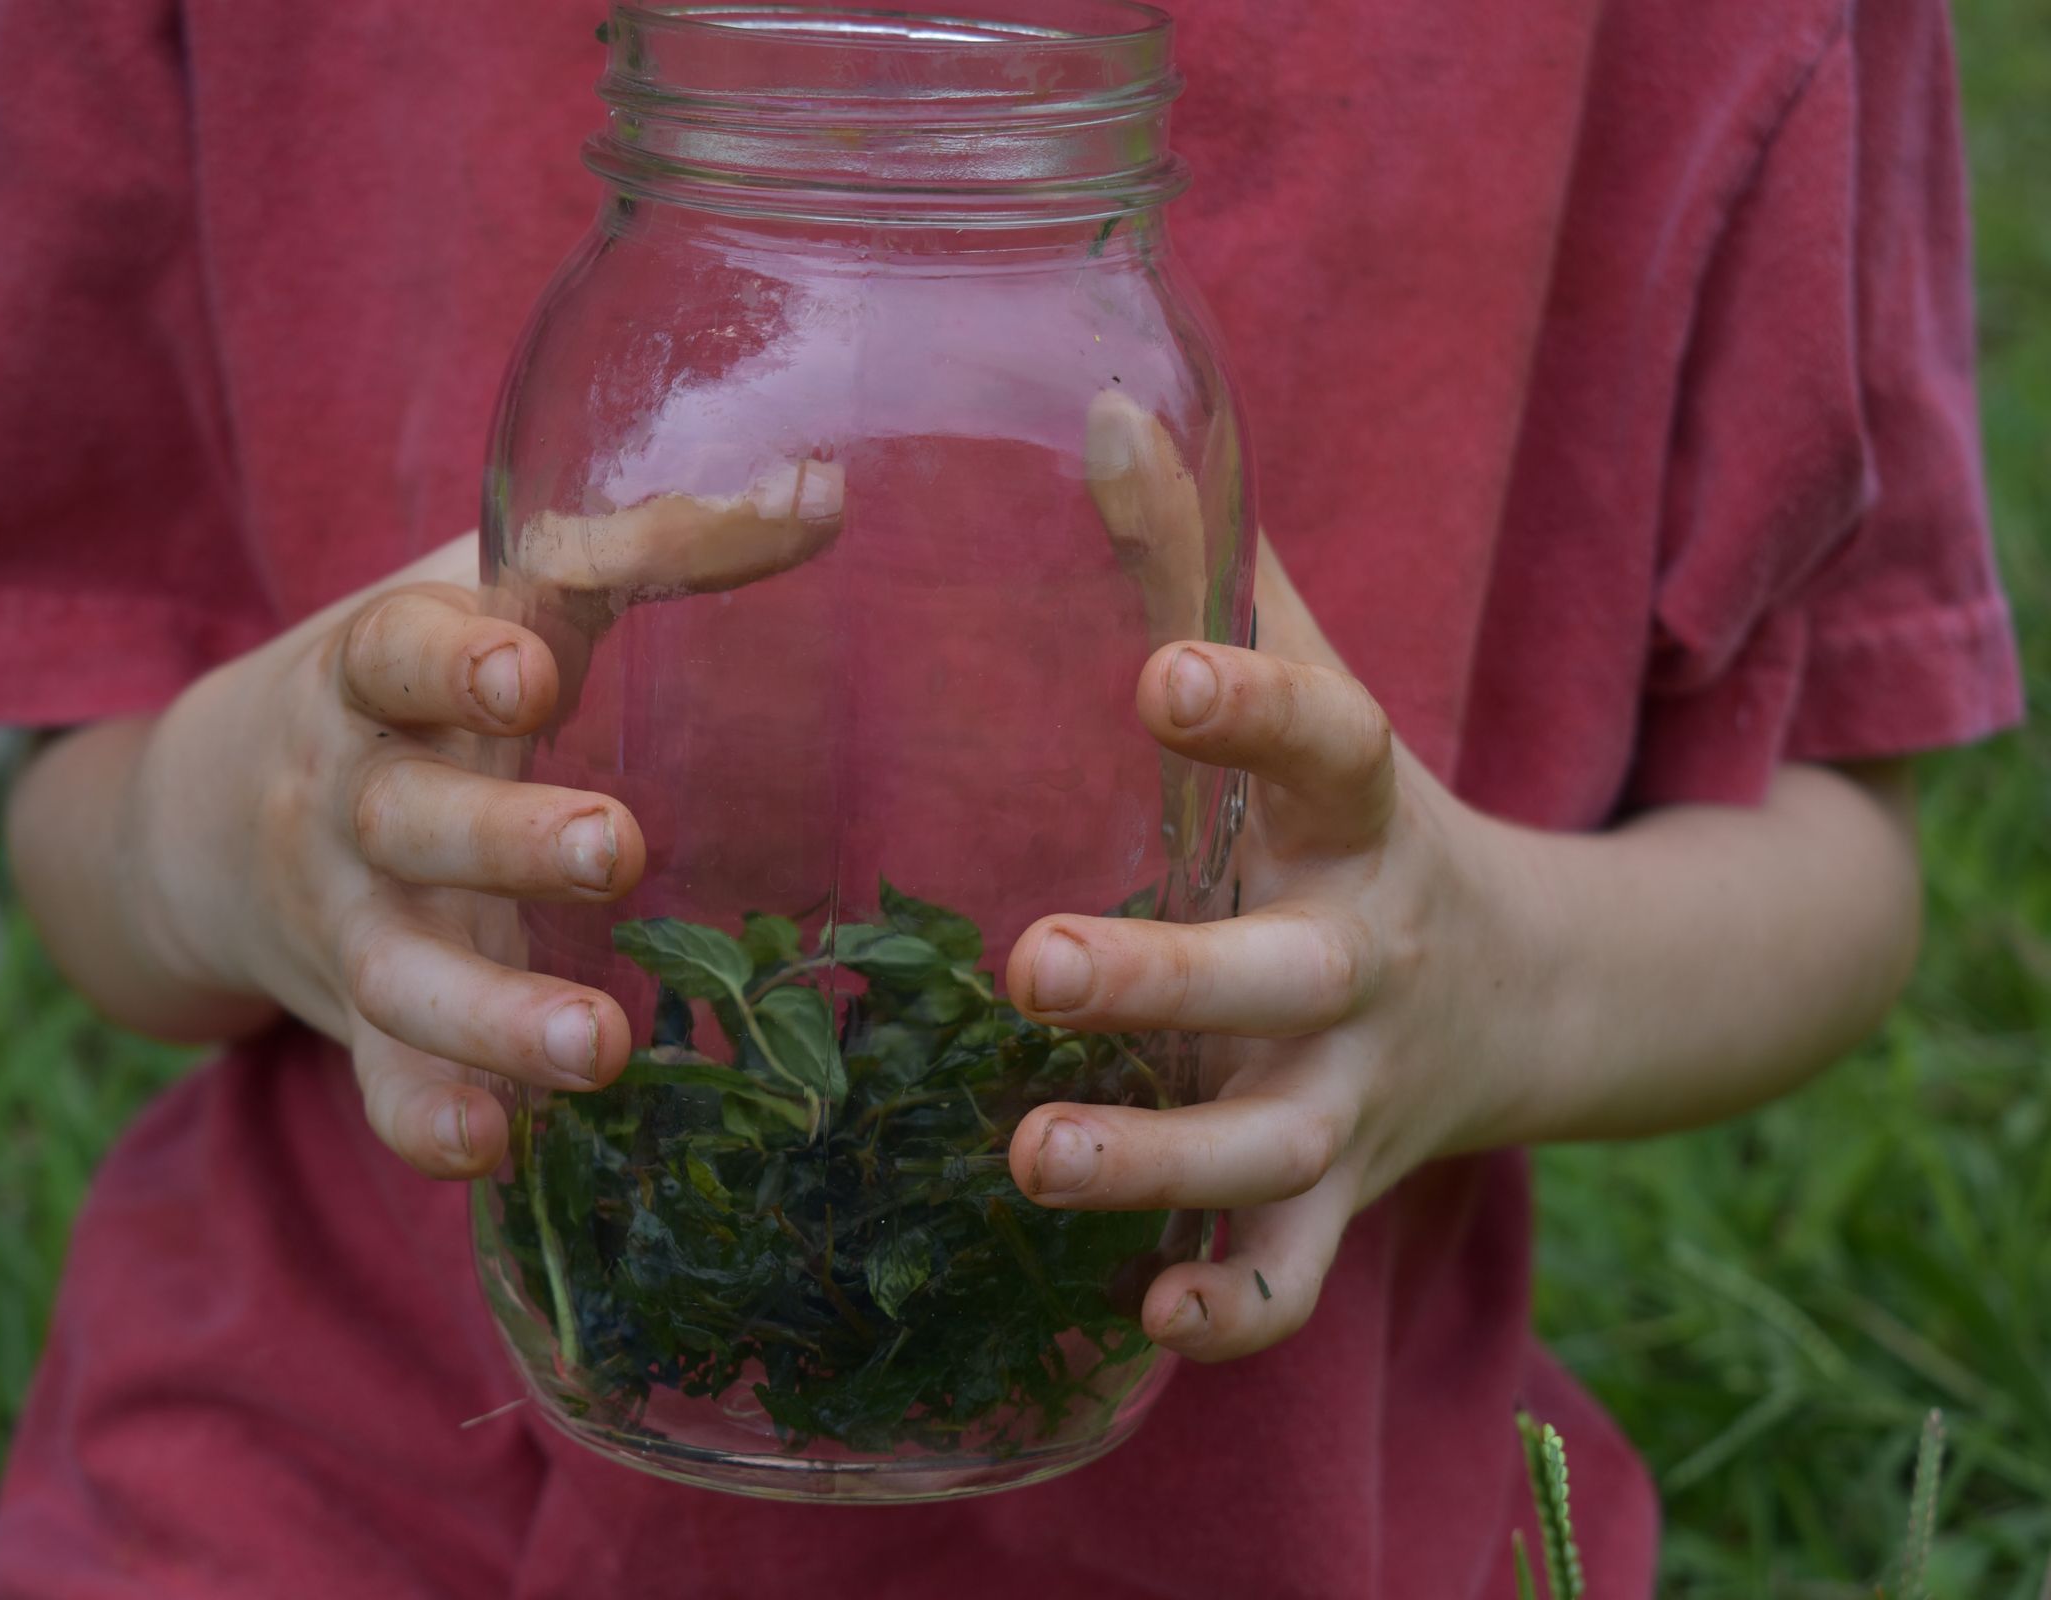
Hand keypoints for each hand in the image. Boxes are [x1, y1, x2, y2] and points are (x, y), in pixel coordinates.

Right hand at [121, 469, 841, 1180]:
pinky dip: (425, 1118)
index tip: (534, 673)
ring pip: (397, 972)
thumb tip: (824, 487)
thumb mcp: (499, 597)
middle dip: (498, 839)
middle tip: (612, 849)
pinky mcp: (360, 1023)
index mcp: (377, 677)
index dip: (452, 662)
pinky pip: (379, 1081)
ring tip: (601, 1051)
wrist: (214, 807)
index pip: (392, 655)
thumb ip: (644, 545)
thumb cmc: (418, 676)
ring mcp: (348, 922)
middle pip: (403, 820)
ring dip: (489, 1015)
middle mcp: (348, 799)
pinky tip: (496, 1152)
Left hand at [1007, 398, 1534, 1360]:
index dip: (1258, 705)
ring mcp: (1361, 1091)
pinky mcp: (1344, 1192)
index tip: (1164, 670)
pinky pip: (1299, 1276)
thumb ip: (1201, 561)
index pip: (1332, 745)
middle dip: (1171, 979)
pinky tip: (1149, 1324)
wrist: (1529, 988)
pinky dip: (1240, 1310)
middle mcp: (1367, 957)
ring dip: (1166, 1161)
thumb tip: (1096, 402)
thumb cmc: (1355, 815)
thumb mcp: (1311, 686)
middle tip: (1031, 965)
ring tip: (1034, 1156)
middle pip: (1289, 976)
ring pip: (1279, 1147)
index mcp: (1360, 813)